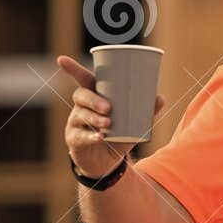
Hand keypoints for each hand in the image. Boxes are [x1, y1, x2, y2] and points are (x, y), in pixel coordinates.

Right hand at [57, 54, 164, 178]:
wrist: (108, 162)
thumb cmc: (119, 135)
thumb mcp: (134, 123)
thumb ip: (146, 111)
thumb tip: (160, 97)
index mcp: (94, 96)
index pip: (83, 80)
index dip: (72, 69)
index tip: (61, 59)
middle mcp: (81, 107)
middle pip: (81, 96)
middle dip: (93, 100)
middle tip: (108, 108)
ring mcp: (75, 123)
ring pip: (81, 115)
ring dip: (94, 118)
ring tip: (108, 123)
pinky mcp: (74, 140)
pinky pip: (81, 136)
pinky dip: (92, 136)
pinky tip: (101, 137)